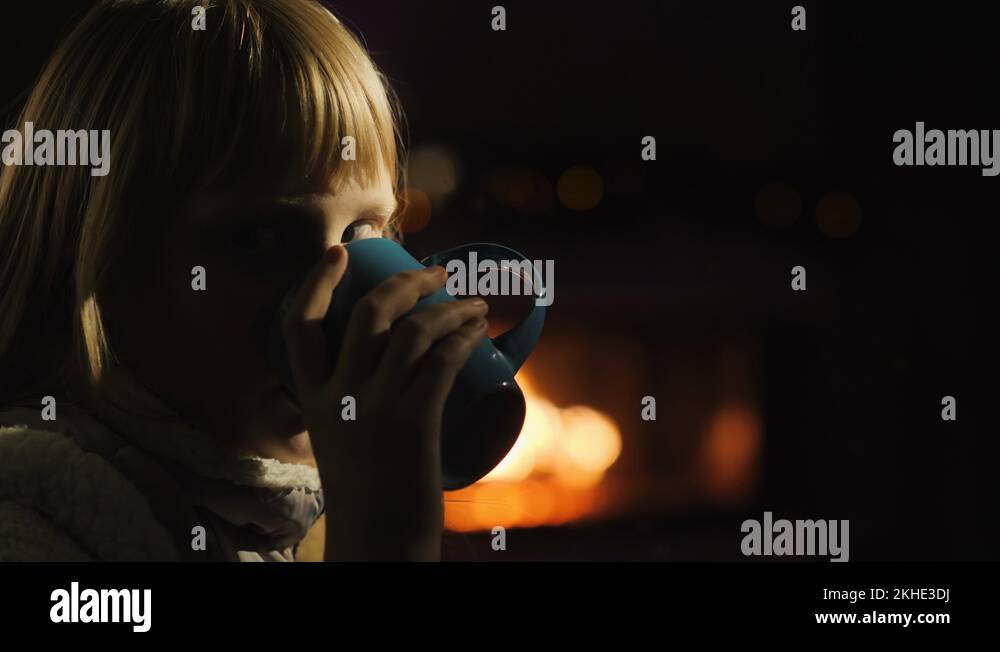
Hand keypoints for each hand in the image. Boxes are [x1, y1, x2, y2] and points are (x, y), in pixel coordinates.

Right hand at [282, 245, 488, 559]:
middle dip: (407, 280)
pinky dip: (463, 338)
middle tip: (438, 272)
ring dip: (450, 308)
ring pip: (412, 332)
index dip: (317, 280)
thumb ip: (353, 403)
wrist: (377, 541)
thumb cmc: (366, 493)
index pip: (301, 325)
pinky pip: (441, 362)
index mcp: (314, 399)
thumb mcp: (341, 440)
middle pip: (369, 313)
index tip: (340, 251)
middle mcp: (340, 397)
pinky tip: (478, 332)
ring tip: (475, 305)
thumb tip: (394, 368)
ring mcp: (376, 409)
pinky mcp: (414, 423)